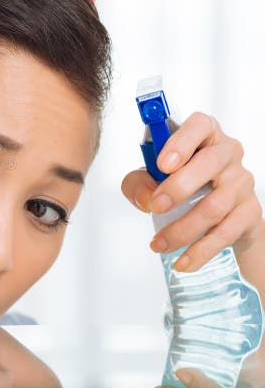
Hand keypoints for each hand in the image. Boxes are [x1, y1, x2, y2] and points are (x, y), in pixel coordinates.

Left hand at [121, 111, 262, 271]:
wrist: (219, 215)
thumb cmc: (178, 185)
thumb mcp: (150, 179)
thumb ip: (138, 182)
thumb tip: (145, 197)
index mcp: (203, 136)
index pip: (200, 125)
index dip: (181, 141)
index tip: (162, 164)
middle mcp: (228, 153)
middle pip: (209, 164)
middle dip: (178, 188)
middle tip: (155, 207)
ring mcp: (242, 182)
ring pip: (215, 205)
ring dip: (183, 228)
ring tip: (158, 244)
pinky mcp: (250, 211)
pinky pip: (226, 232)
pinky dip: (201, 250)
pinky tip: (182, 261)